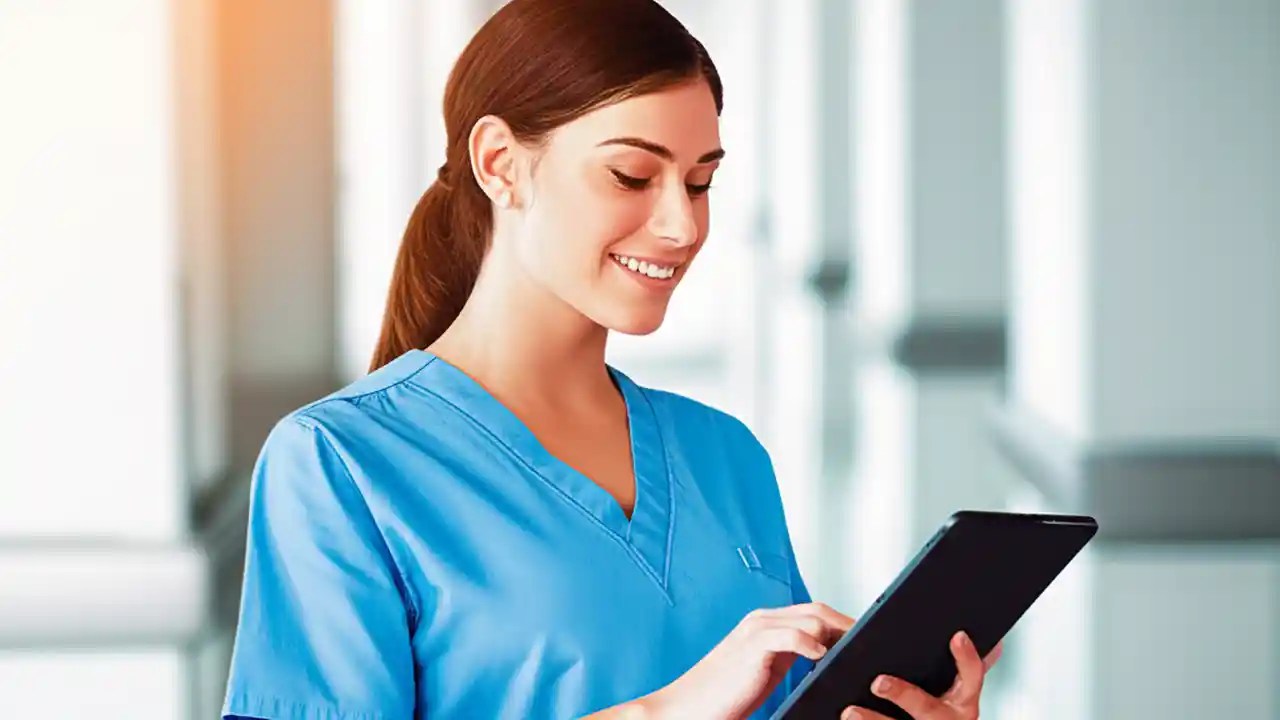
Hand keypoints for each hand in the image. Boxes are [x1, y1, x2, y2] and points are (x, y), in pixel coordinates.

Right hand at [641, 602, 855, 719]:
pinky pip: (793, 635)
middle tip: (873, 642)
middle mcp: (762, 620)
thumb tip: (826, 656)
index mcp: (766, 624)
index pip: (814, 612)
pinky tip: (823, 658)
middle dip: (848, 624)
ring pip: (811, 619)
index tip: (866, 638)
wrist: (686, 707)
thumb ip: (791, 656)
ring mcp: (757, 630)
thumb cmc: (724, 696)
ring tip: (856, 651)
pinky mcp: (753, 645)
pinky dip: (812, 644)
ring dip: (837, 634)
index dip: (843, 623)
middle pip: (819, 610)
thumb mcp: (766, 671)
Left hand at [841, 631, 1003, 719]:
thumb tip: (993, 640)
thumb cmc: (945, 714)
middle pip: (927, 709)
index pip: (971, 677)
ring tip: (848, 711)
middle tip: (878, 681)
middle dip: (904, 695)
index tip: (956, 635)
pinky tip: (839, 719)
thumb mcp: (960, 694)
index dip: (967, 658)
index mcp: (964, 702)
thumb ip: (967, 669)